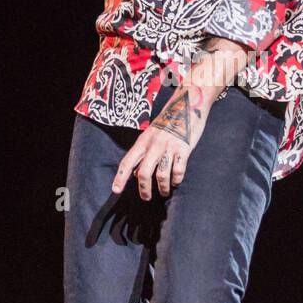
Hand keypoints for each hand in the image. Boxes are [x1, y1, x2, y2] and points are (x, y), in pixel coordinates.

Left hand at [112, 84, 209, 199]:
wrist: (187, 104)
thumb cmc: (167, 122)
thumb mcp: (151, 135)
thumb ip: (143, 153)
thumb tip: (137, 174)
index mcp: (143, 141)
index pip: (127, 161)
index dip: (120, 177)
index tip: (115, 190)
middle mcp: (154, 145)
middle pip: (144, 173)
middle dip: (144, 189)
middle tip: (145, 198)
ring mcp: (169, 147)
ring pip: (162, 175)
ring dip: (163, 188)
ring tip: (164, 192)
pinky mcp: (184, 149)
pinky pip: (178, 171)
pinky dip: (176, 180)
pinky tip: (176, 181)